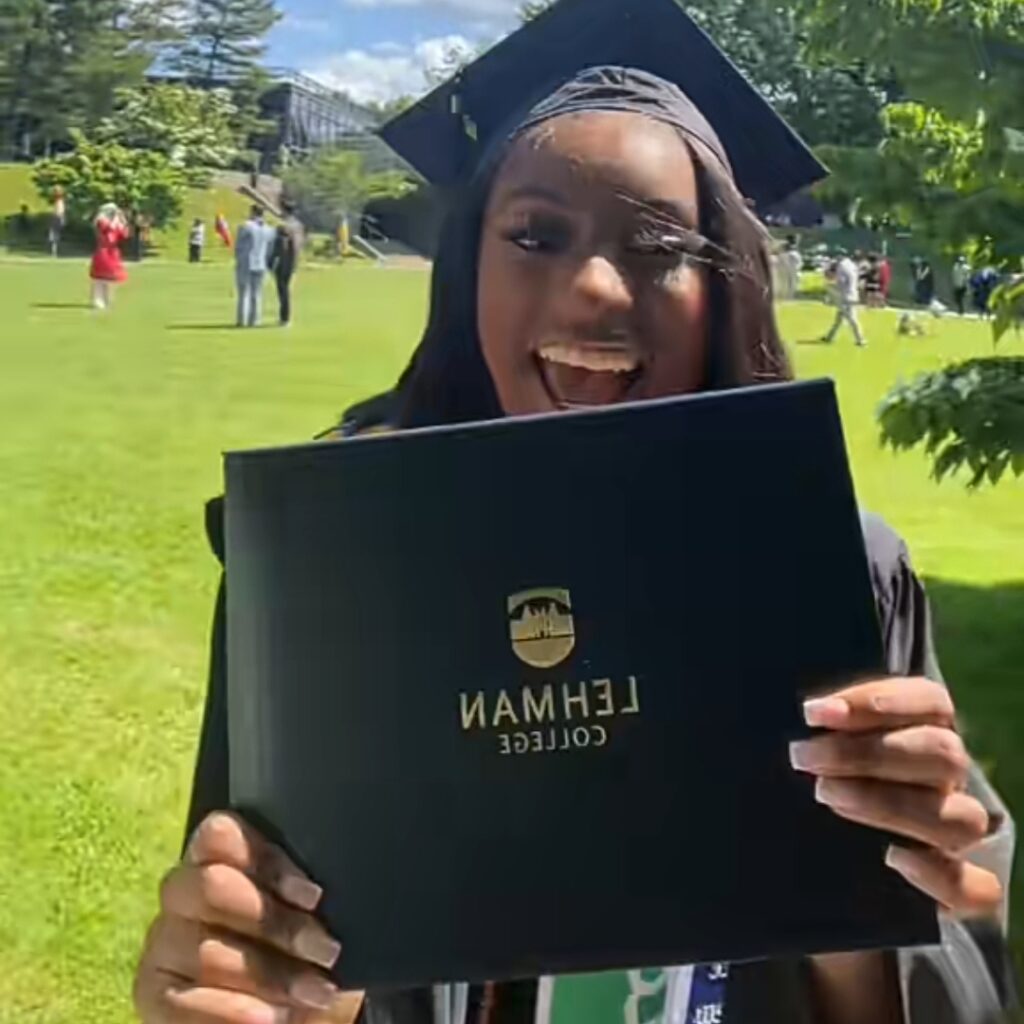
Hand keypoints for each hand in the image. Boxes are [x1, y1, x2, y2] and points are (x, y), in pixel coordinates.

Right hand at [134, 811, 347, 1022]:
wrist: (283, 1014)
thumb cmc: (302, 953)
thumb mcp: (312, 917)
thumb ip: (306, 896)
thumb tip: (321, 895)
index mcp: (218, 857)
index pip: (221, 834)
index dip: (268, 862)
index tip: (314, 897)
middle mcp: (181, 892)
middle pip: (211, 887)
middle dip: (276, 923)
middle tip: (326, 951)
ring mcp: (161, 943)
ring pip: (206, 951)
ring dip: (268, 976)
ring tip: (313, 993)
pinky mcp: (152, 995)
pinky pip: (181, 1004)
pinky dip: (232, 1014)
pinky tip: (268, 1019)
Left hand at [790, 678, 1002, 917]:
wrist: (814, 856)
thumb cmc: (808, 779)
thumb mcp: (814, 749)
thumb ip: (820, 729)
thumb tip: (804, 715)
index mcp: (924, 730)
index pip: (929, 702)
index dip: (874, 702)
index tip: (812, 713)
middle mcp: (946, 779)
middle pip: (942, 753)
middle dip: (865, 752)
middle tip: (803, 757)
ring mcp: (954, 831)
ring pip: (961, 816)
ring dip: (889, 803)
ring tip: (825, 795)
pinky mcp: (956, 887)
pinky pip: (978, 888)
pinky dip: (940, 875)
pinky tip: (895, 860)